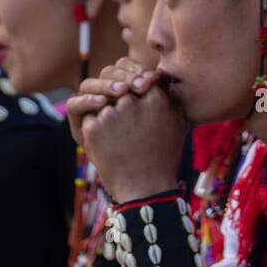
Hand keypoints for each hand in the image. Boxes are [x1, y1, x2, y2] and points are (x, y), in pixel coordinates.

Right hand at [66, 60, 159, 147]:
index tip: (149, 80)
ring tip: (122, 92)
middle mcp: (106, 97)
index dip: (134, 69)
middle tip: (140, 87)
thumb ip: (166, 94)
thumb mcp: (168, 119)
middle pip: (107, 73)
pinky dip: (87, 101)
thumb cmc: (159, 149)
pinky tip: (102, 104)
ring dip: (105, 85)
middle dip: (123, 76)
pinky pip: (75, 105)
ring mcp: (92, 110)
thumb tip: (162, 72)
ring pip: (88, 85)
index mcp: (125, 91)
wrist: (143, 182)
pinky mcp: (80, 124)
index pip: (124, 67)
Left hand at [71, 81, 186, 203]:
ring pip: (103, 100)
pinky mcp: (93, 128)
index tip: (136, 93)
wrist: (146, 190)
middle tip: (123, 115)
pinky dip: (95, 127)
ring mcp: (110, 114)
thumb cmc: (165, 157)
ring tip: (118, 135)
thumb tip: (161, 78)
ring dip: (106, 111)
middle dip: (119, 95)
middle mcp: (131, 102)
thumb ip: (169, 97)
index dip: (135, 82)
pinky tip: (107, 143)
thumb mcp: (177, 123)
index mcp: (155, 98)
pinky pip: (89, 116)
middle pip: (119, 85)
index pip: (140, 76)